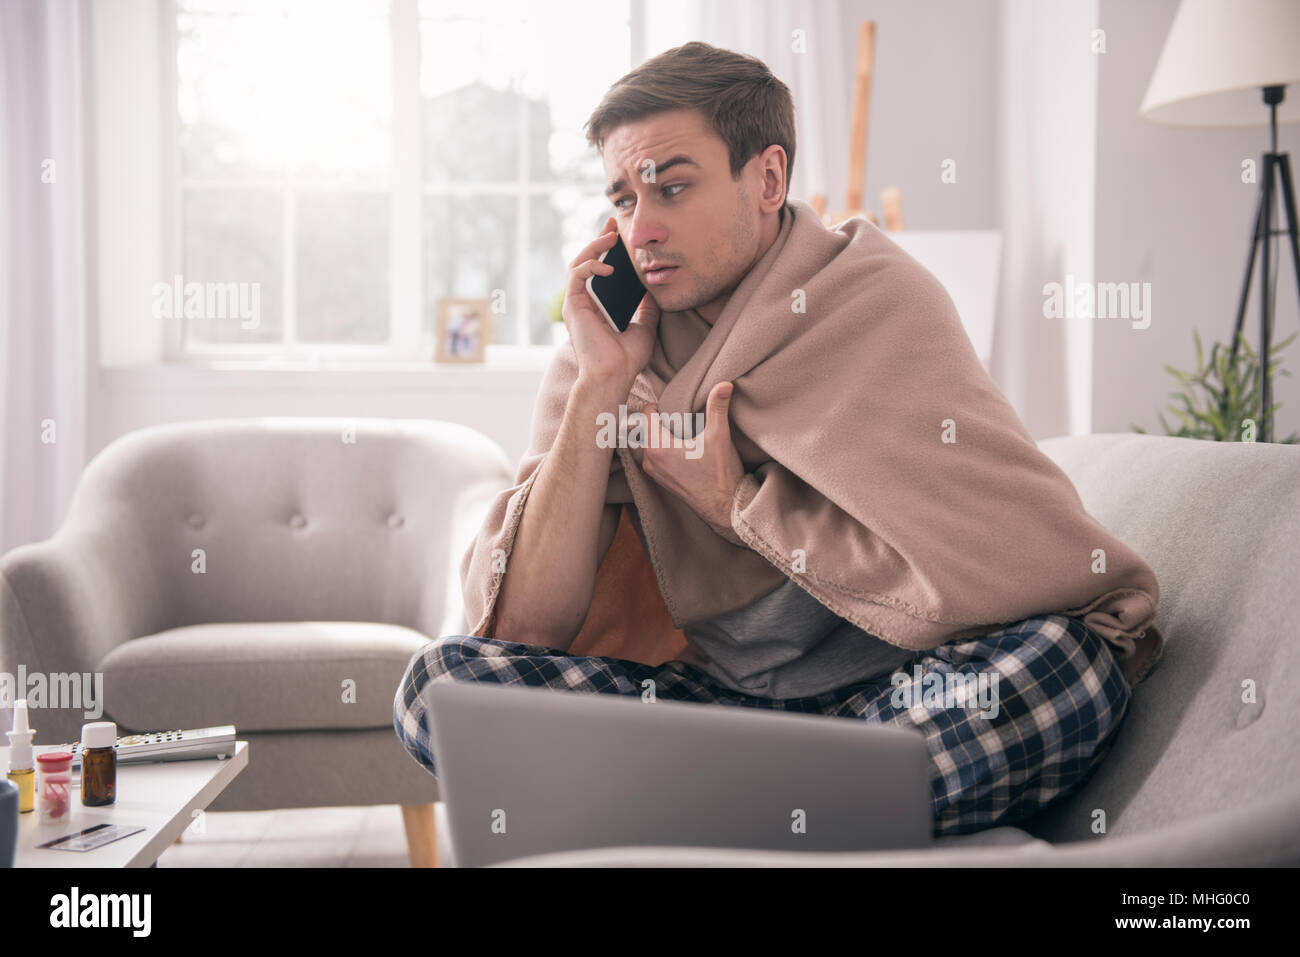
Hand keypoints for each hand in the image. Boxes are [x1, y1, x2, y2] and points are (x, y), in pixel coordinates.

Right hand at [564, 216, 660, 393]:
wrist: (614, 376)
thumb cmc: (626, 359)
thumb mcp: (644, 326)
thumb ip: (646, 307)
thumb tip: (653, 289)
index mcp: (597, 307)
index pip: (599, 270)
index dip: (607, 250)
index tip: (620, 234)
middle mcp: (584, 303)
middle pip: (586, 262)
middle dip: (599, 239)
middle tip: (613, 223)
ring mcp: (576, 304)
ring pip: (578, 263)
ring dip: (594, 246)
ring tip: (611, 236)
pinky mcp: (572, 305)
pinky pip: (576, 274)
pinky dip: (591, 264)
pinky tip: (608, 265)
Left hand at [641, 381, 745, 540]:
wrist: (725, 508)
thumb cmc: (720, 475)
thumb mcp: (719, 437)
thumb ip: (718, 407)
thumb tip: (724, 383)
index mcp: (657, 447)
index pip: (646, 413)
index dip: (661, 404)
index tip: (677, 403)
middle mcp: (649, 461)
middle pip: (647, 427)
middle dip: (662, 419)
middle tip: (682, 416)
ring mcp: (653, 472)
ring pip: (650, 442)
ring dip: (663, 434)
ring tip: (684, 432)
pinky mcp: (660, 480)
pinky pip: (654, 456)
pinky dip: (664, 448)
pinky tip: (684, 449)